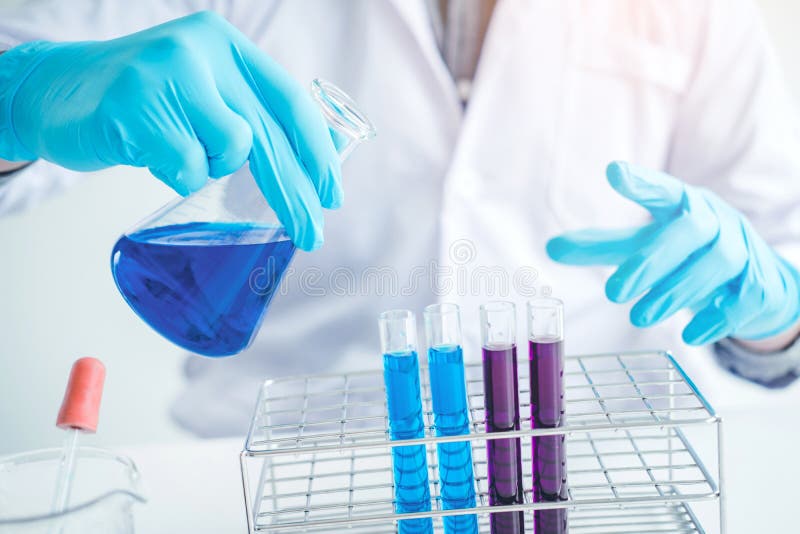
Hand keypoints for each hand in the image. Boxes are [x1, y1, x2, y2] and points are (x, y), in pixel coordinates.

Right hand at [0, 11, 340, 250]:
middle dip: (295, 193)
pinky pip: (188, 168)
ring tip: (176, 146)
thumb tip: (314, 163)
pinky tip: (151, 153)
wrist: (54, 91)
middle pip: (268, 135)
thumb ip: (247, 110)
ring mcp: (166, 76)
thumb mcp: (201, 87)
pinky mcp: (137, 110)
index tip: (332, 194)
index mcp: (225, 44)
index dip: (317, 152)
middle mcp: (201, 50)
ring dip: (209, 167)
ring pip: (230, 153)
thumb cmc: (141, 100)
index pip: (289, 101)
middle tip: (311, 234)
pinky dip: (178, 175)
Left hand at [546, 161, 799, 344]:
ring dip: (676, 292)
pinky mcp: (760, 284)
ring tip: (639, 317)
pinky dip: (718, 318)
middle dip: (652, 261)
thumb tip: (550, 248)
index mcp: (684, 206)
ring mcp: (742, 251)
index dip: (641, 182)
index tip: (614, 171)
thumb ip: (602, 246)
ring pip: (718, 263)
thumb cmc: (688, 255)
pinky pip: (746, 298)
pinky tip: (690, 336)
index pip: (663, 189)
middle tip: (613, 293)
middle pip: (690, 231)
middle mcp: (716, 222)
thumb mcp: (646, 245)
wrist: (757, 282)